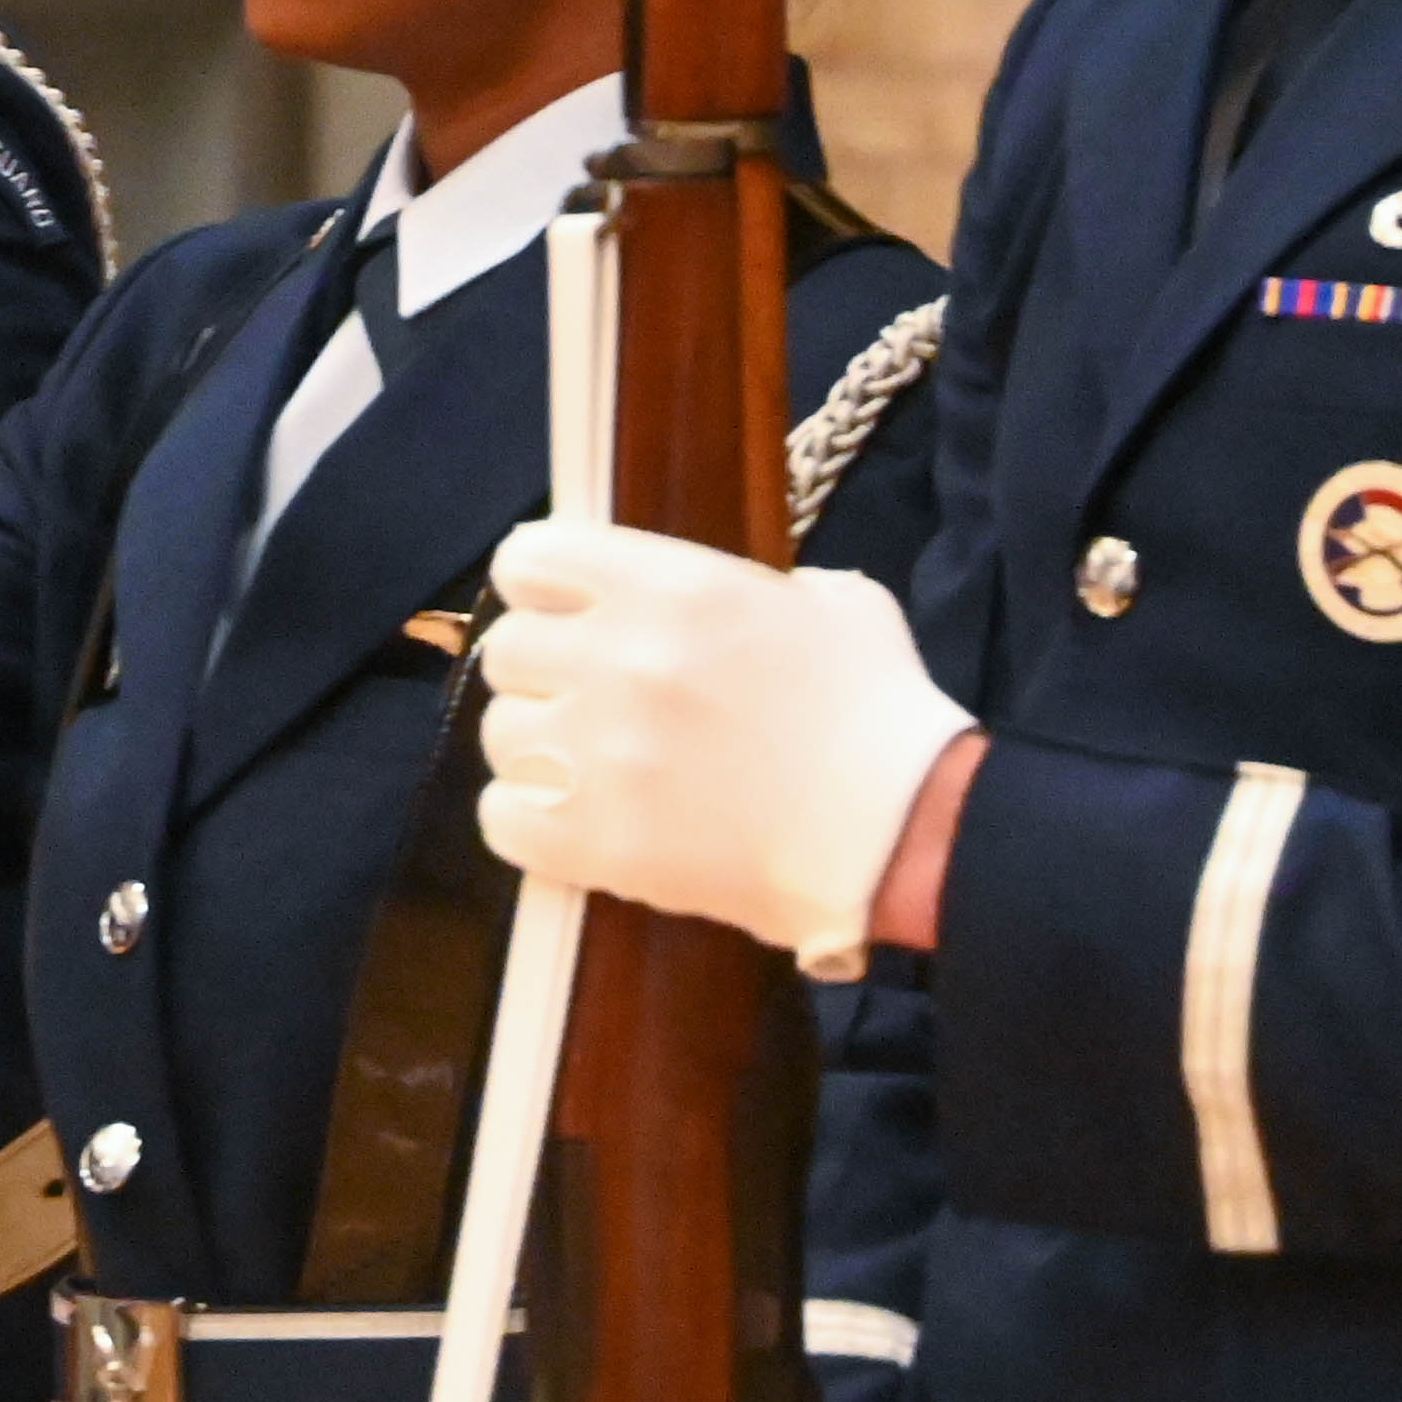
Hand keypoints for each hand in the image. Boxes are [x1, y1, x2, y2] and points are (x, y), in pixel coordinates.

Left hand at [476, 519, 976, 978]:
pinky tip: (576, 822)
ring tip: (592, 767)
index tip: (563, 609)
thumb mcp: (830, 603)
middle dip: (544, 672)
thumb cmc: (878, 712)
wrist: (900, 833)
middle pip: (507, 650)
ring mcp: (598, 753)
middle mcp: (619, 658)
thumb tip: (720, 598)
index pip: (528, 559)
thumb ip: (755, 585)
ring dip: (540, 747)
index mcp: (670, 587)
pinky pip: (501, 817)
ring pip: (501, 734)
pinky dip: (530, 821)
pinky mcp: (595, 841)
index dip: (540, 585)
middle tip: (589, 699)